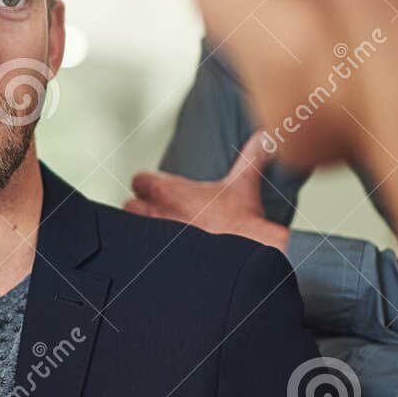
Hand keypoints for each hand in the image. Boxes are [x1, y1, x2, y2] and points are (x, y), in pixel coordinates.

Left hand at [125, 131, 287, 250]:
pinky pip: (138, 255)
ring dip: (142, 232)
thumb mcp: (244, 184)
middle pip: (130, 206)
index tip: (159, 191)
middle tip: (162, 215)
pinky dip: (148, 254)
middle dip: (142, 209)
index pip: (139, 180)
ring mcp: (152, 239)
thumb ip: (252, 156)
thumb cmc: (240, 222)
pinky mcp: (154, 260)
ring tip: (160, 237)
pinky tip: (161, 257)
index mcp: (167, 191)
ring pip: (131, 231)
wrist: (244, 256)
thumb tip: (267, 136)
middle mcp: (153, 213)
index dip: (148, 185)